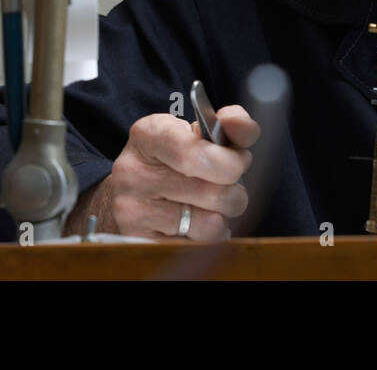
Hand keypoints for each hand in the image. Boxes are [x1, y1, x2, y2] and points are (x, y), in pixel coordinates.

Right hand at [73, 106, 258, 239]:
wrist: (131, 193)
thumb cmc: (172, 161)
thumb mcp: (195, 134)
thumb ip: (227, 127)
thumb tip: (244, 126)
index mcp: (148, 135)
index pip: (196, 154)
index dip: (230, 162)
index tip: (240, 161)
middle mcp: (132, 171)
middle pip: (214, 192)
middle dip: (234, 193)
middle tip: (227, 188)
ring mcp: (131, 210)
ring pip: (209, 226)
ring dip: (221, 221)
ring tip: (207, 209)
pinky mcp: (138, 242)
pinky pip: (194, 250)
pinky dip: (203, 242)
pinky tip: (192, 228)